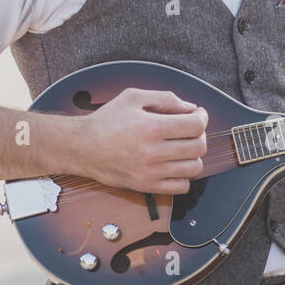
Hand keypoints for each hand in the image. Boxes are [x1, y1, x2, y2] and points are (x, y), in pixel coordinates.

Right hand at [79, 88, 208, 194]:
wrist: (82, 147)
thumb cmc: (107, 120)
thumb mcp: (133, 97)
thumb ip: (165, 98)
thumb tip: (191, 108)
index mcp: (152, 127)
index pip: (195, 126)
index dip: (202, 117)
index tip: (197, 114)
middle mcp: (153, 152)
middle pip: (198, 147)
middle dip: (199, 135)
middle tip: (190, 129)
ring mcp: (151, 172)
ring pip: (194, 168)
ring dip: (193, 155)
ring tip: (182, 146)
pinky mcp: (147, 186)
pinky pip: (182, 186)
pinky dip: (184, 175)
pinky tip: (174, 163)